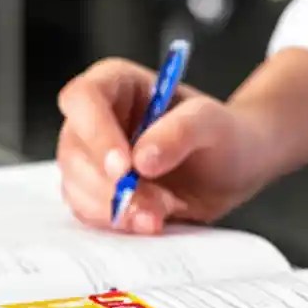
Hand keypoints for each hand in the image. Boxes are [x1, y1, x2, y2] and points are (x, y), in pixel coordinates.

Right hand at [55, 58, 264, 233]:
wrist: (233, 170)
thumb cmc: (223, 134)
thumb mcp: (213, 123)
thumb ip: (182, 131)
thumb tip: (142, 159)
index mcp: (117, 84)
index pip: (84, 98)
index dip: (96, 133)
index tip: (125, 168)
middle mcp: (96, 119)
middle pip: (73, 149)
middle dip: (109, 185)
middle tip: (151, 204)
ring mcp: (93, 158)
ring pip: (76, 186)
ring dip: (115, 208)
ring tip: (160, 214)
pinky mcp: (98, 192)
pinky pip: (90, 211)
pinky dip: (118, 222)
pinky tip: (151, 220)